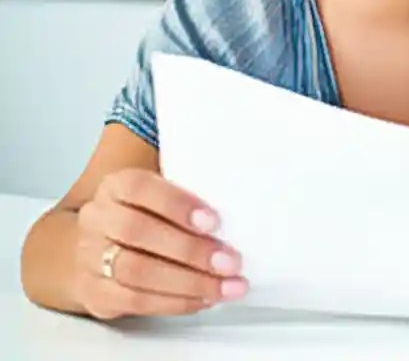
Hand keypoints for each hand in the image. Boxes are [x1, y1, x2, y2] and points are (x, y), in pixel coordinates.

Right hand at [72, 168, 246, 319]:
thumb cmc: (147, 218)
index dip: (177, 204)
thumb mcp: (162, 198)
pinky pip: (135, 301)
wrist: (99, 249)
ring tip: (226, 287)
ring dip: (188, 282)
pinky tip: (204, 299)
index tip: (214, 221)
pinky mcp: (95, 292)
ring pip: (136, 271)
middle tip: (230, 262)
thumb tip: (238, 216)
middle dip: (190, 250)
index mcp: (115, 186)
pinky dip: (175, 302)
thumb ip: (189, 202)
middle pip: (137, 232)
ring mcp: (89, 258)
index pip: (139, 187)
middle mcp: (97, 219)